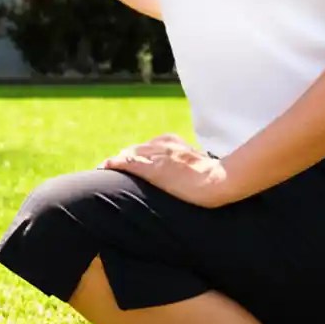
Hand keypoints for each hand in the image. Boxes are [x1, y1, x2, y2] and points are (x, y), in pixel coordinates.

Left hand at [101, 134, 234, 208]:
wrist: (221, 180)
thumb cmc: (218, 176)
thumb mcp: (202, 164)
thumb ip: (192, 164)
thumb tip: (193, 173)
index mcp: (175, 142)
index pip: (151, 145)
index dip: (139, 153)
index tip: (131, 158)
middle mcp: (164, 146)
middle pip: (138, 148)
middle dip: (126, 155)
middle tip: (112, 165)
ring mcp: (158, 157)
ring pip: (130, 154)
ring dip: (118, 160)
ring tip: (104, 167)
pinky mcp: (154, 169)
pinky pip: (130, 164)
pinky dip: (116, 164)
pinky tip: (105, 166)